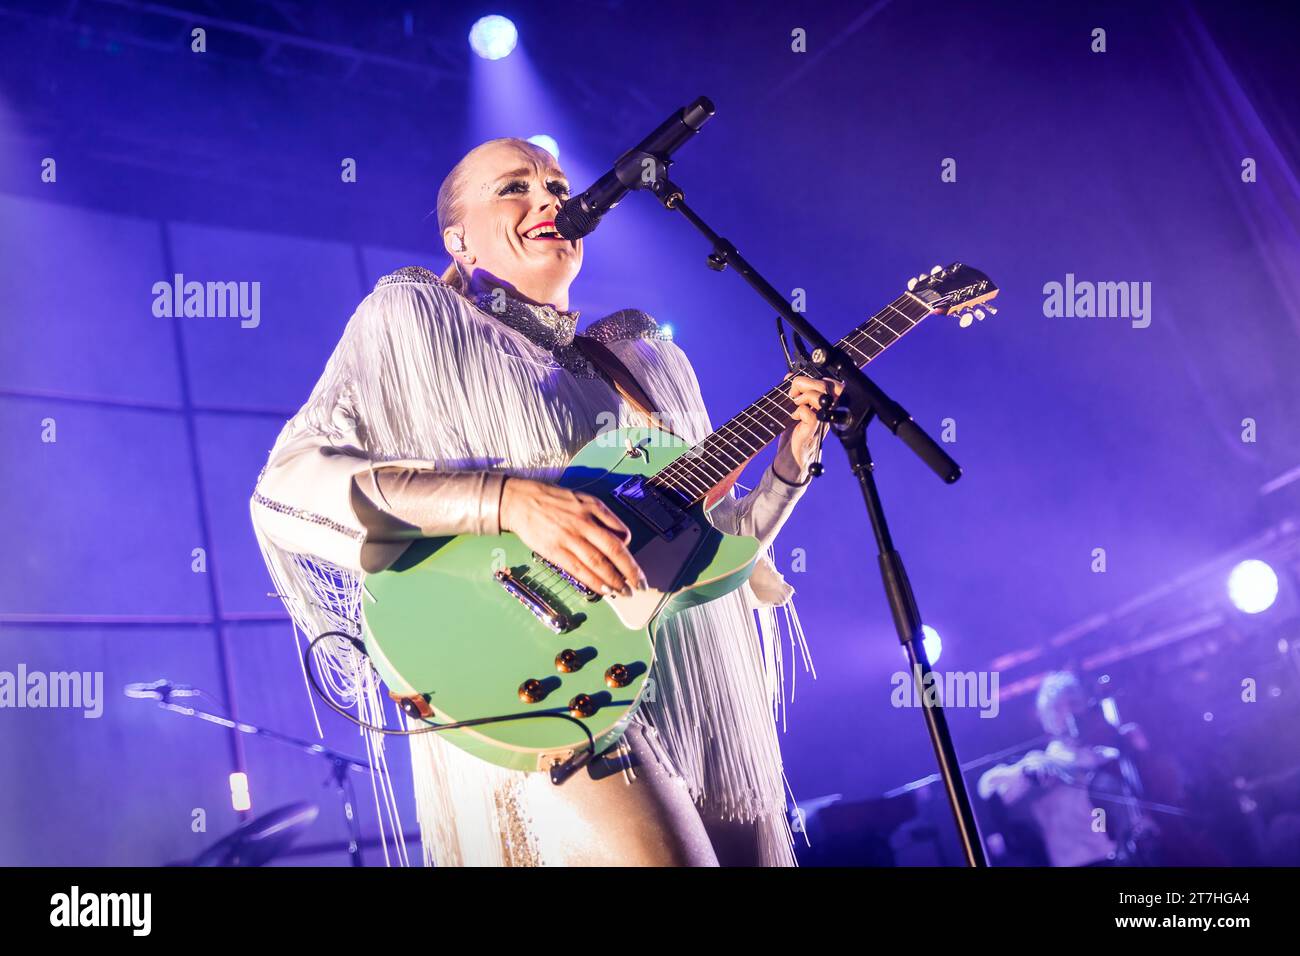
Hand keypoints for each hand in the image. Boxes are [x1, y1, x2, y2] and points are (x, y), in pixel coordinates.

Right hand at [499, 478, 647, 596]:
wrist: (519, 500)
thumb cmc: (552, 499)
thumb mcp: (582, 498)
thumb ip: (601, 516)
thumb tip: (619, 537)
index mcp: (594, 508)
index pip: (621, 532)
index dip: (630, 551)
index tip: (632, 565)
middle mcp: (585, 522)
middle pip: (614, 551)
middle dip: (630, 571)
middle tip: (640, 585)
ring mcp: (569, 537)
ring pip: (598, 563)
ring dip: (614, 581)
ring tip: (624, 593)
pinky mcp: (554, 550)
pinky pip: (578, 569)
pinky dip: (593, 582)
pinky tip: (603, 590)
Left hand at [773, 375, 843, 483]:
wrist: (790, 456)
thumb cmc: (793, 432)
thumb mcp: (792, 407)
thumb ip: (794, 391)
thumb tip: (789, 375)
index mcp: (825, 403)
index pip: (829, 382)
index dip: (812, 379)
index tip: (797, 388)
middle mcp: (827, 410)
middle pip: (825, 384)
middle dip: (804, 383)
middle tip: (793, 394)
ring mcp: (822, 420)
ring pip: (819, 394)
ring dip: (802, 396)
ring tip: (794, 406)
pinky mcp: (814, 429)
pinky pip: (808, 412)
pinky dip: (797, 411)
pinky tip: (793, 417)